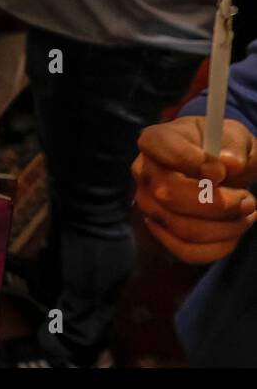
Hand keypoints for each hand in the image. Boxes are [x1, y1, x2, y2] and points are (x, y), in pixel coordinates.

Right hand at [133, 116, 256, 263]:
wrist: (214, 172)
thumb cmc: (221, 149)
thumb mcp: (234, 137)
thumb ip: (234, 145)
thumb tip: (230, 164)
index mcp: (156, 140)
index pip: (161, 148)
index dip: (192, 161)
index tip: (223, 171)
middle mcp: (143, 172)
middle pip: (169, 195)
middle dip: (218, 204)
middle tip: (249, 201)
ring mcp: (147, 204)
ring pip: (181, 228)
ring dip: (225, 227)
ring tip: (248, 214)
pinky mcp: (160, 231)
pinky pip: (186, 251)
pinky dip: (218, 247)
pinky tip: (234, 231)